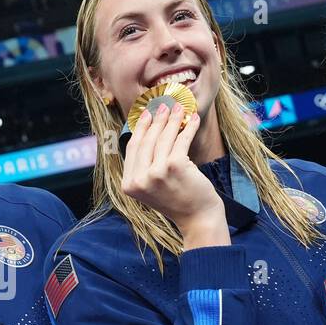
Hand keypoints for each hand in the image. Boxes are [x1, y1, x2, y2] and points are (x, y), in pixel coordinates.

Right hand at [121, 103, 228, 247]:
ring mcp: (156, 172)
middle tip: (164, 106)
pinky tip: (193, 120)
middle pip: (146, 141)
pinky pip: (181, 140)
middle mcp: (139, 179)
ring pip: (164, 138)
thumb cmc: (177, 201)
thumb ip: (144, 166)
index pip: (132, 150)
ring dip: (173, 120)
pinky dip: (188, 128)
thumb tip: (147, 132)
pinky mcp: (175, 166)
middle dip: (157, 121)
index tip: (147, 116)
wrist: (197, 218)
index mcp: (128, 185)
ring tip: (179, 108)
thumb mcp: (152, 187)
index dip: (140, 129)